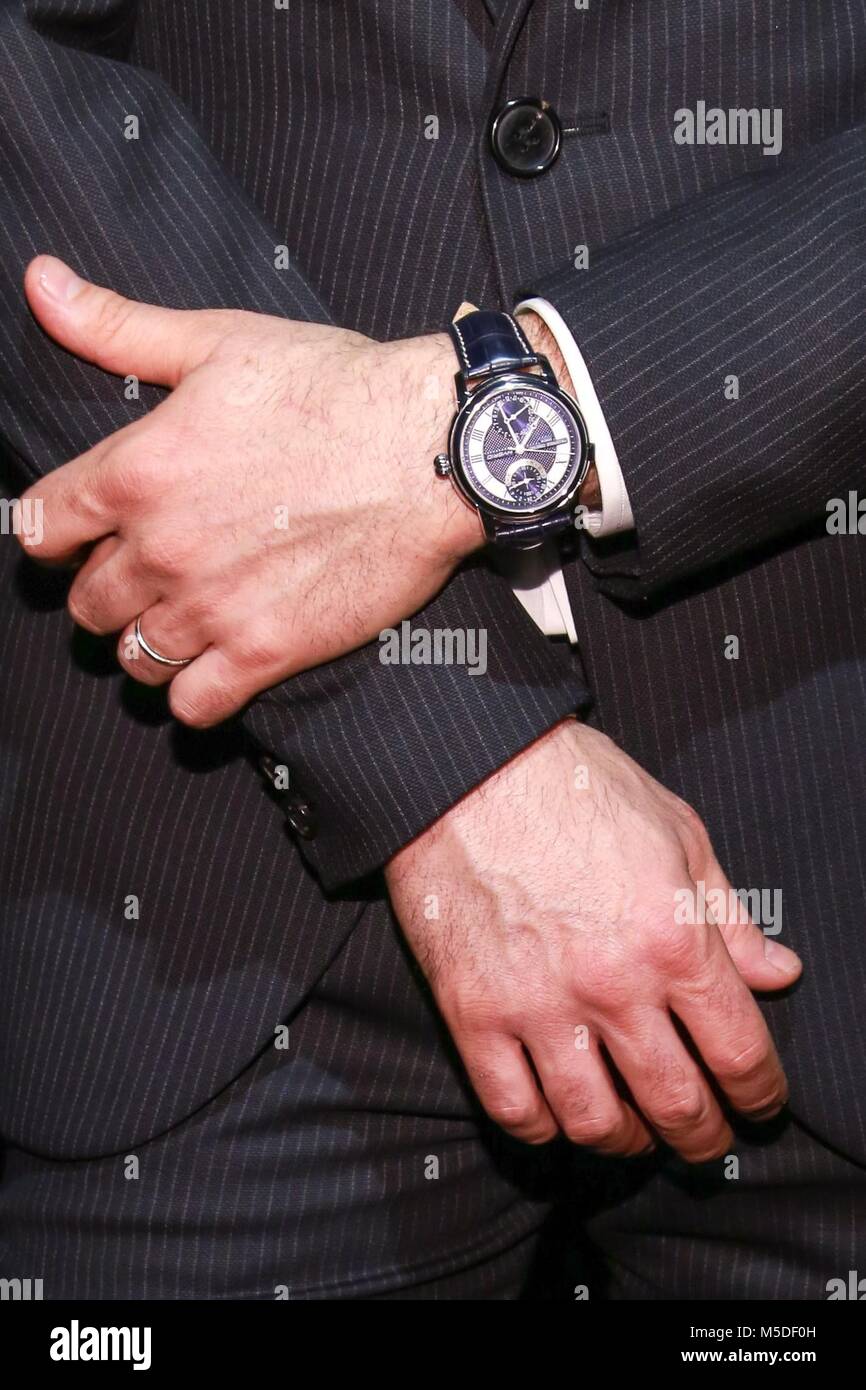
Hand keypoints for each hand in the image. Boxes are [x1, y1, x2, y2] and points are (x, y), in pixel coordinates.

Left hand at [17, 256, 484, 725]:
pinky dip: (192, 695)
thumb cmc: (333, 390)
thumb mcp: (218, 342)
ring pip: (134, 658)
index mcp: (136, 472)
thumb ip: (117, 328)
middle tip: (143, 576)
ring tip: (176, 623)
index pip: (41, 527)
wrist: (432, 449)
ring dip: (146, 643)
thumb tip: (42, 283)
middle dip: (105, 590)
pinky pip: (194, 705)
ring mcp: (212, 607)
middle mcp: (160, 548)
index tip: (79, 534)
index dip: (54, 532)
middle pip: (86, 602)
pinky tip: (212, 668)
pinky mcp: (266, 651)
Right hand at [386, 718, 801, 1161]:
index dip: (759, 1094)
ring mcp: (537, 1005)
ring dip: (626, 1143)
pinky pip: (513, 1107)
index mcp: (673, 938)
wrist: (468, 763)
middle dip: (704, 1137)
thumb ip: (729, 915)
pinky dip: (543, 1130)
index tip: (759, 1104)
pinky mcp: (473, 1012)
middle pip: (675, 1103)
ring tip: (633, 1135)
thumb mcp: (676, 832)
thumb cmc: (577, 785)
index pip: (739, 1052)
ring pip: (595, 1121)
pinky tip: (558, 1117)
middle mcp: (611, 985)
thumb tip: (781, 973)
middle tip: (707, 1141)